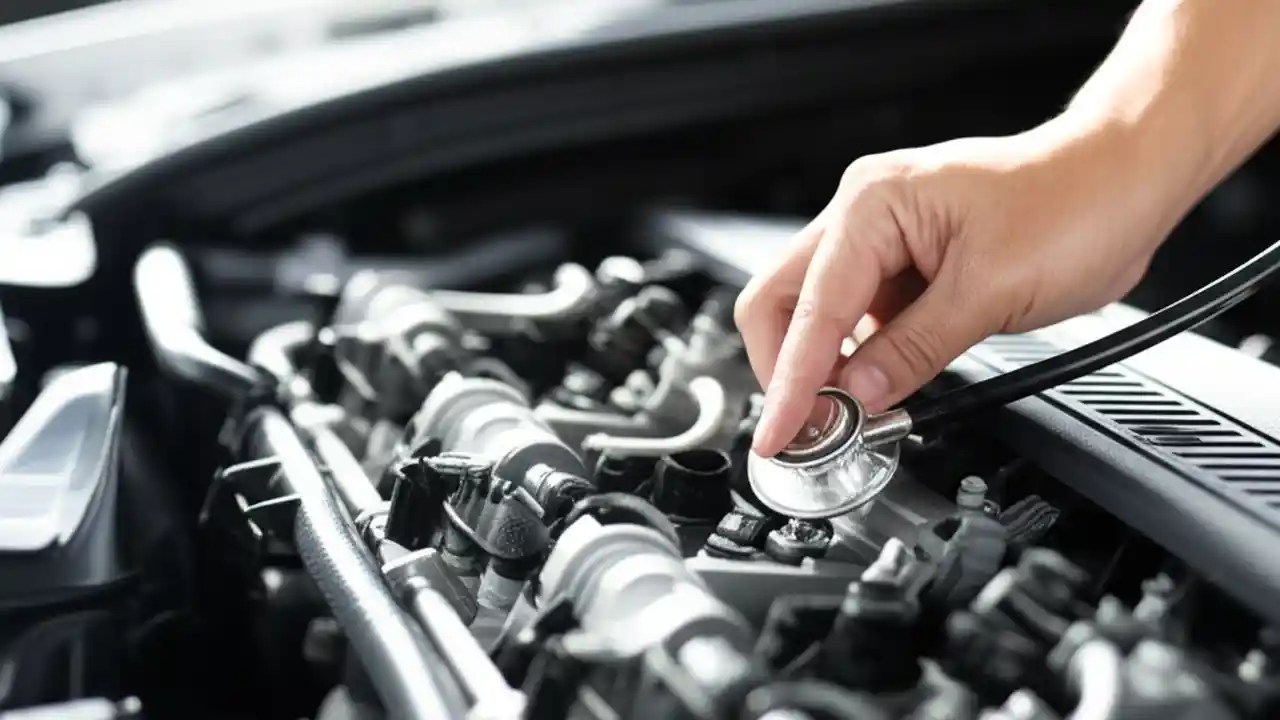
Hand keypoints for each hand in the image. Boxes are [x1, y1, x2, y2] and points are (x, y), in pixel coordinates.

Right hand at [734, 118, 1184, 456]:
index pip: (809, 308)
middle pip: (778, 301)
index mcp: (872, 203)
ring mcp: (879, 239)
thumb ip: (914, 348)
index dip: (791, 382)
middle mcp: (862, 213)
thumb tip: (859, 395)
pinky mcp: (900, 265)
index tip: (782, 436)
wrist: (1122, 180)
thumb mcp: (991, 290)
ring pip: (811, 312)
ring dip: (818, 368)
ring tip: (843, 421)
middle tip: (802, 432)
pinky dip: (855, 360)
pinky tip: (873, 390)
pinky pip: (855, 318)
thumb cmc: (1074, 203)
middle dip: (783, 369)